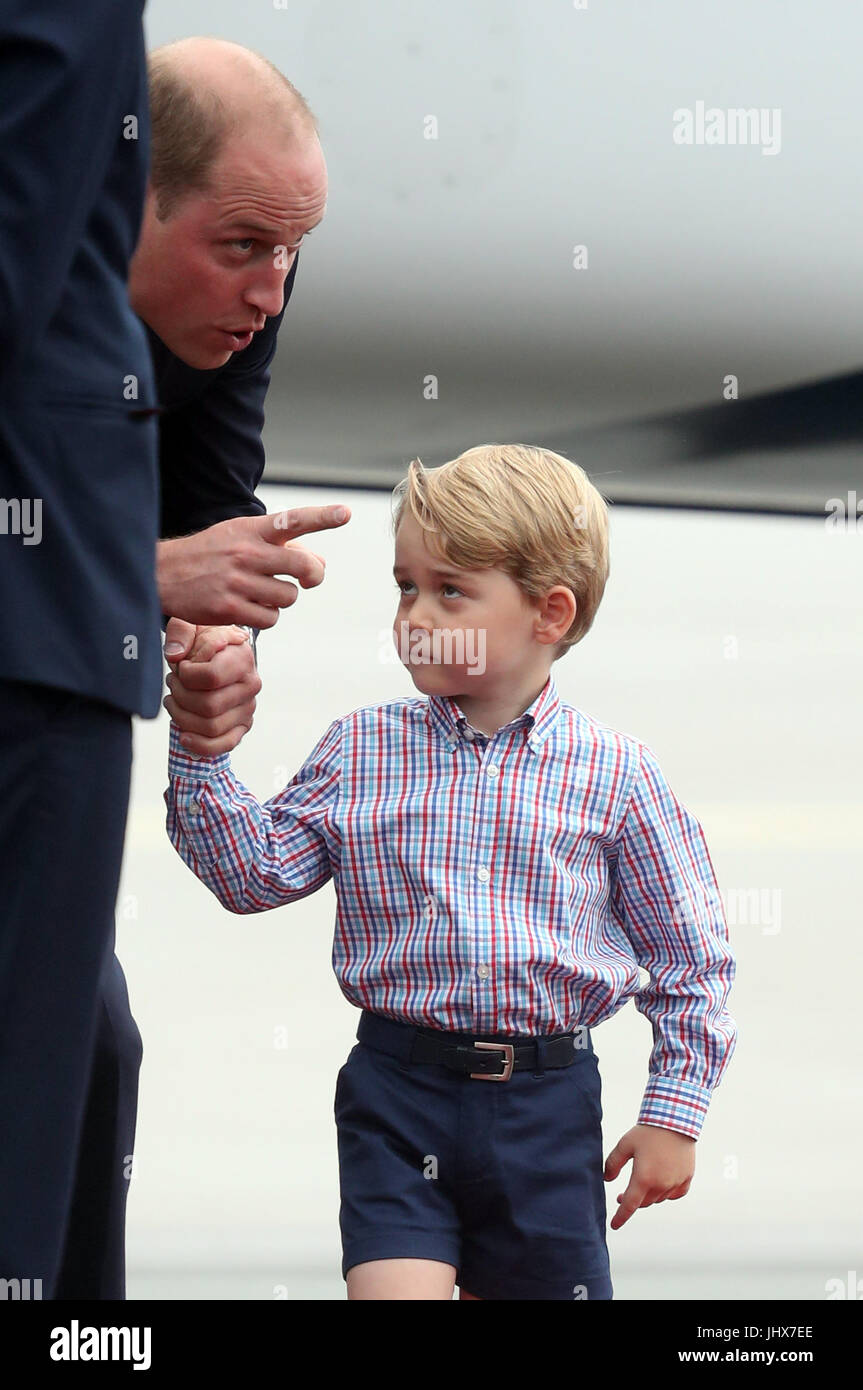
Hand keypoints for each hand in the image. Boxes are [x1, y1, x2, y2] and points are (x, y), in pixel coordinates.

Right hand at [157, 504, 350, 628]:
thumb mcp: (240, 536)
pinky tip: (250, 607)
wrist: (163, 573)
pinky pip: (271, 618)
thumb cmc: (210, 554)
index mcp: (251, 530)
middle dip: (313, 575)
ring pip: (289, 597)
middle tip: (308, 579)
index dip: (322, 516)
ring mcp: (239, 582)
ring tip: (262, 592)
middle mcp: (247, 553)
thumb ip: (279, 545)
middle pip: (303, 566)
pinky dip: (266, 616)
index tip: (345, 513)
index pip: (292, 520)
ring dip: (282, 598)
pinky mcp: (230, 608)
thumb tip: (319, 563)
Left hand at [163, 624, 260, 756]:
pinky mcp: (242, 725)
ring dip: (182, 717)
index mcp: (242, 658)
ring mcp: (248, 707)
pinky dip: (202, 745)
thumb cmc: (203, 638)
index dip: (186, 676)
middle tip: (172, 682)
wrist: (218, 649)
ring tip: (174, 700)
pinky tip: (184, 736)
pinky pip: (224, 744)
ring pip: (210, 727)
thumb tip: (175, 656)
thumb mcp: (190, 623)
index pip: (212, 677)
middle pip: (208, 706)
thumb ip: (180, 633)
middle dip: (180, 696)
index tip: (180, 667)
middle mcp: (251, 685)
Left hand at [603, 1124, 694, 1229]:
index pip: (629, 1206)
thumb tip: (607, 1179)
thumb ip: (613, 1163)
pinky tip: (661, 1185)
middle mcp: (661, 1185)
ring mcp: (675, 1183)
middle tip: (622, 1195)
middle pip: (643, 1202)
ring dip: (648, 1196)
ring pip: (658, 1199)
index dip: (620, 1217)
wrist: (675, 1120)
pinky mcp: (686, 1178)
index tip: (613, 1225)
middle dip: (632, 1201)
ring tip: (642, 1183)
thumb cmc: (647, 1132)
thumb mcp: (624, 1145)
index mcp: (643, 1178)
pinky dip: (666, 1193)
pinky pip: (675, 1194)